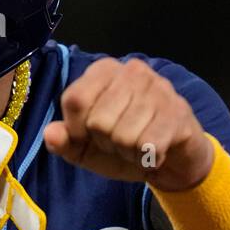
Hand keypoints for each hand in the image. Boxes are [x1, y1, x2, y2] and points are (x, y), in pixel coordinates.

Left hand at [43, 57, 212, 191]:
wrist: (172, 159)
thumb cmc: (123, 146)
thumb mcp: (86, 148)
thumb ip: (64, 141)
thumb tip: (50, 134)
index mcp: (103, 71)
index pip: (75, 99)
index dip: (76, 129)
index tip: (88, 136)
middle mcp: (132, 71)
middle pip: (99, 121)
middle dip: (106, 143)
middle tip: (120, 141)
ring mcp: (159, 88)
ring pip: (124, 136)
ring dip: (128, 152)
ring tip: (138, 145)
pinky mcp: (179, 111)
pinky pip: (149, 146)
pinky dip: (148, 158)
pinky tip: (155, 151)